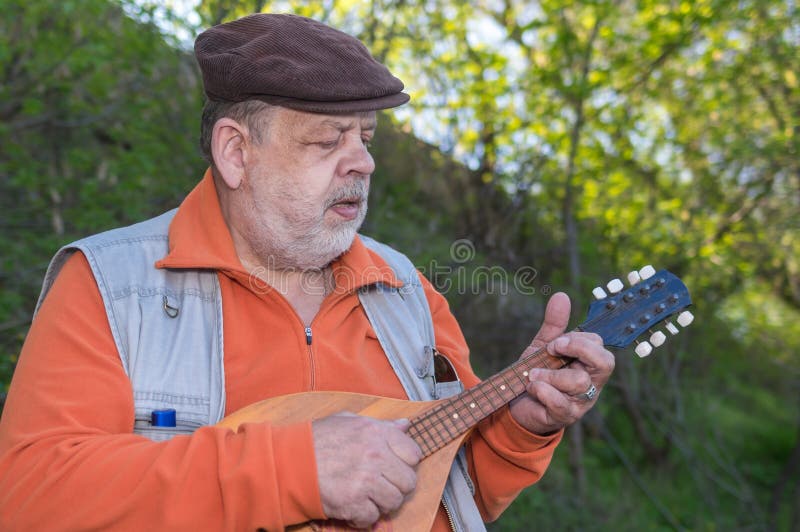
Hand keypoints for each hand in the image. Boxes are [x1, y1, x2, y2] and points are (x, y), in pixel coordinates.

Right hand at [312, 412, 421, 527]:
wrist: (289, 462)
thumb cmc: (317, 440)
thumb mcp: (349, 421)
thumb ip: (380, 424)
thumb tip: (404, 425)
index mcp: (376, 433)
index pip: (413, 454)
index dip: (405, 463)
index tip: (394, 467)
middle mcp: (376, 455)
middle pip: (408, 481)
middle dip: (396, 486)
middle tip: (381, 485)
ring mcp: (366, 480)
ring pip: (394, 502)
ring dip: (381, 503)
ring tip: (366, 496)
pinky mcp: (353, 502)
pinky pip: (372, 517)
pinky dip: (363, 516)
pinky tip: (352, 505)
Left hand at [509, 292, 614, 434]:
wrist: (518, 404)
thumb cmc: (538, 374)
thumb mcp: (544, 347)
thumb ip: (554, 325)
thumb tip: (561, 296)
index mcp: (589, 363)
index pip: (600, 346)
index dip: (578, 340)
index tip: (554, 342)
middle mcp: (591, 382)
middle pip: (604, 363)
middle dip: (578, 350)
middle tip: (551, 350)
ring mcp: (581, 402)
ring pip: (579, 383)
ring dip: (551, 374)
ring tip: (533, 374)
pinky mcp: (565, 416)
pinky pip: (561, 404)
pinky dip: (543, 392)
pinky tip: (532, 386)